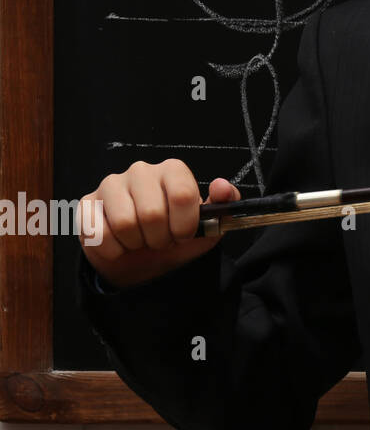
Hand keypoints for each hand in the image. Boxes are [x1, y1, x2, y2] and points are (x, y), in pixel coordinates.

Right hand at [79, 161, 237, 288]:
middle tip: (161, 240)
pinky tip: (120, 244)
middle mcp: (140, 171)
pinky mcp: (86, 205)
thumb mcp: (209, 224)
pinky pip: (98, 235)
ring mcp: (110, 185)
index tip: (183, 234)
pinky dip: (114, 250)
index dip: (184, 224)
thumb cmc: (178, 236)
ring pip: (125, 224)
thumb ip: (224, 204)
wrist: (145, 259)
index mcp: (172, 170)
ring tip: (142, 240)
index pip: (182, 195)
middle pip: (152, 213)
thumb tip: (222, 187)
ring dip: (137, 244)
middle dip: (160, 237)